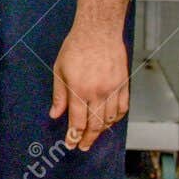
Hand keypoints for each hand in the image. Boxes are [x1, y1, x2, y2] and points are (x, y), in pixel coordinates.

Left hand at [49, 24, 129, 150]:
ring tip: (94, 135)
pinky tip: (109, 122)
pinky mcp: (124, 84)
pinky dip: (116, 118)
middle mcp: (98, 92)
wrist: (99, 31)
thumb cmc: (76, 47)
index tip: (71, 144)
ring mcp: (113, 89)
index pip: (77, 121)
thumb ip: (59, 95)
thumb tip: (55, 114)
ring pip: (110, 119)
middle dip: (87, 139)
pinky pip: (123, 108)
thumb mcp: (59, 70)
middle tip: (83, 147)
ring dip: (101, 130)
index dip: (74, 136)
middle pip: (94, 125)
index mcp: (79, 89)